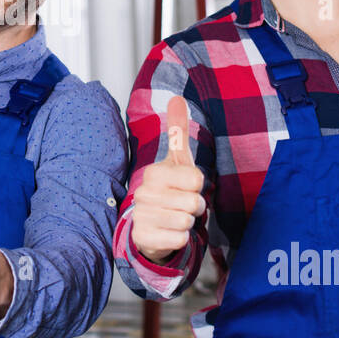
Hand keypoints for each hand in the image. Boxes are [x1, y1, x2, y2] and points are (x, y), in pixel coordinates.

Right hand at [129, 95, 205, 263]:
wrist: (150, 225)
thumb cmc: (170, 191)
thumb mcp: (178, 162)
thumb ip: (178, 131)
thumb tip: (176, 97)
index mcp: (154, 172)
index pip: (197, 179)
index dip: (198, 186)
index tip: (186, 187)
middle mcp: (143, 192)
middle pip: (195, 202)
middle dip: (195, 207)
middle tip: (182, 205)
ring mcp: (140, 216)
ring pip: (187, 222)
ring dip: (187, 223)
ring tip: (175, 218)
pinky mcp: (143, 238)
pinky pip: (179, 240)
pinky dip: (180, 239)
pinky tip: (168, 233)